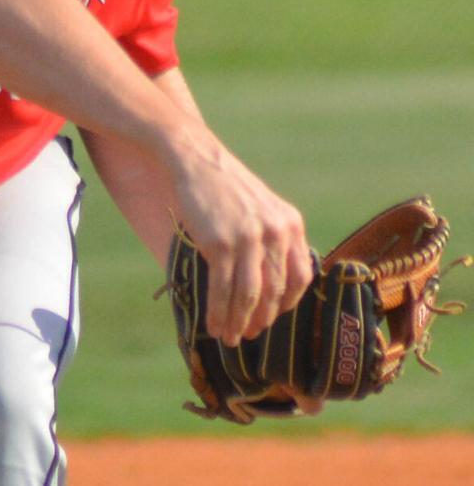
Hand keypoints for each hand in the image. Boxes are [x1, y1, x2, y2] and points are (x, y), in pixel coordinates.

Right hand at [171, 144, 312, 346]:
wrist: (195, 159)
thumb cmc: (224, 185)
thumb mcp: (261, 206)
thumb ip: (272, 237)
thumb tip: (271, 283)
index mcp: (290, 224)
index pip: (300, 277)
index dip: (286, 305)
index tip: (269, 318)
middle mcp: (275, 232)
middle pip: (275, 291)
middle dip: (261, 320)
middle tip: (247, 335)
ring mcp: (248, 238)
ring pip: (249, 295)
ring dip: (238, 322)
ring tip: (229, 337)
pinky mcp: (219, 242)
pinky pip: (223, 288)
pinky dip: (219, 311)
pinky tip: (213, 323)